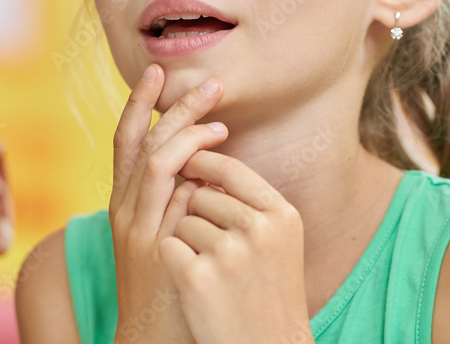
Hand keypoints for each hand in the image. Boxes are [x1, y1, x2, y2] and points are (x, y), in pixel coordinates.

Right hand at [109, 64, 227, 343]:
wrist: (152, 332)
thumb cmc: (169, 277)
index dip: (140, 102)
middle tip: (208, 83)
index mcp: (124, 199)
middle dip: (174, 107)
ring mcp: (135, 226)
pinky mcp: (152, 247)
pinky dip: (191, 171)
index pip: (127, 139)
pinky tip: (217, 158)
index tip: (159, 71)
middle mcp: (122, 207)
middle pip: (143, 141)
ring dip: (189, 131)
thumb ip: (178, 194)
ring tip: (220, 119)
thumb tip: (204, 160)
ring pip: (156, 161)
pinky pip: (170, 196)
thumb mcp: (167, 227)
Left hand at [159, 150, 313, 343]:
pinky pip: (169, 247)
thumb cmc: (268, 291)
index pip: (229, 168)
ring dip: (187, 241)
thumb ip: (249, 200)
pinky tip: (197, 286)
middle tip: (220, 251)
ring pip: (182, 220)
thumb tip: (203, 157)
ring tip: (214, 273)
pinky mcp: (198, 278)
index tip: (190, 163)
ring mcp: (228, 253)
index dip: (203, 163)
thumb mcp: (278, 239)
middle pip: (199, 194)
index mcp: (281, 214)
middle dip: (198, 214)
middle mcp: (258, 229)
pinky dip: (175, 263)